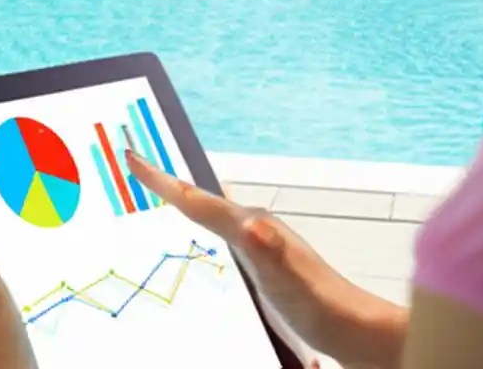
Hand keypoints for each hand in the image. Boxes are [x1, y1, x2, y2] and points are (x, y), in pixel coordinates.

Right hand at [127, 150, 407, 368]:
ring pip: (210, 214)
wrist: (350, 326)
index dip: (161, 180)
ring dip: (183, 201)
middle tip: (136, 165)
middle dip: (167, 182)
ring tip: (159, 192)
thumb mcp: (287, 280)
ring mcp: (257, 244)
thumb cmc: (320, 304)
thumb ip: (269, 252)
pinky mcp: (260, 261)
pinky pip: (219, 234)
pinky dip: (200, 223)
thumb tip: (250, 225)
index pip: (197, 200)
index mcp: (250, 226)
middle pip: (200, 198)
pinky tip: (201, 233)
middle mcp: (252, 227)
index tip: (132, 156)